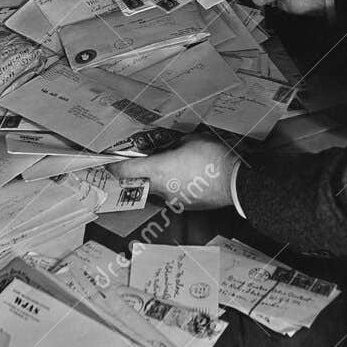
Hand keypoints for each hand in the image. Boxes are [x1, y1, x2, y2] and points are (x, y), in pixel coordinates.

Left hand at [109, 136, 238, 208]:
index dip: (115, 166)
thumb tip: (172, 147)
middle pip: (143, 181)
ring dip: (166, 179)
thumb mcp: (191, 140)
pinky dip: (181, 187)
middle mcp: (162, 189)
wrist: (236, 181)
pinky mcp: (188, 206)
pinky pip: (177, 195)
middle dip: (145, 171)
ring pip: (161, 189)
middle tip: (151, 159)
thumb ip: (175, 144)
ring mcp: (174, 200)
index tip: (110, 163)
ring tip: (182, 167)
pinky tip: (194, 177)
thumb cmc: (213, 157)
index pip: (127, 170)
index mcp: (158, 170)